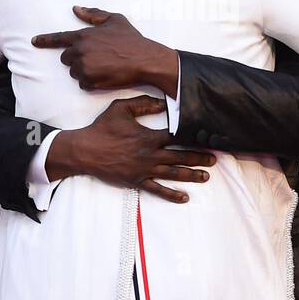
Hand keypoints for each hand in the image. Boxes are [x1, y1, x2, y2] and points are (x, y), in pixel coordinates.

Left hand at [32, 7, 178, 93]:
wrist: (144, 59)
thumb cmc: (131, 39)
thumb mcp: (115, 20)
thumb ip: (93, 14)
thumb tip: (77, 9)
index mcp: (83, 35)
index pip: (58, 38)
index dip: (45, 40)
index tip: (34, 41)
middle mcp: (80, 51)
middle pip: (66, 58)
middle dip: (77, 58)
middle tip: (96, 57)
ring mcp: (83, 66)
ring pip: (74, 71)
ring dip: (84, 70)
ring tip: (103, 66)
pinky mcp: (89, 80)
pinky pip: (82, 83)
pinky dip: (91, 82)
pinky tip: (104, 75)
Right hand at [46, 96, 215, 203]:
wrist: (84, 150)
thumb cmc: (102, 128)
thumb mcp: (121, 108)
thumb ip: (143, 103)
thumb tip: (162, 102)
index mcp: (148, 137)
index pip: (177, 136)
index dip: (193, 137)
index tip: (207, 137)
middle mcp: (149, 155)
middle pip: (180, 157)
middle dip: (198, 158)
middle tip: (214, 159)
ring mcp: (144, 170)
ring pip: (173, 174)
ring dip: (191, 175)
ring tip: (206, 176)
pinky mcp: (136, 181)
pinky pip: (157, 189)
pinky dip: (172, 194)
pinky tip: (184, 197)